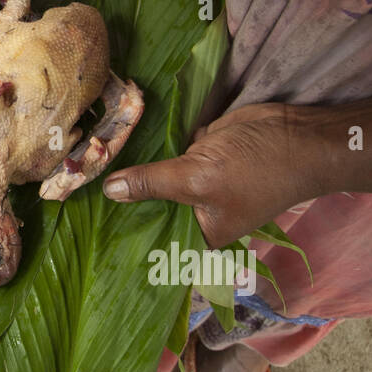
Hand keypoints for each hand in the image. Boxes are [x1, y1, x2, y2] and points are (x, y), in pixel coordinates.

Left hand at [103, 103, 321, 247]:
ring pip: (156, 176)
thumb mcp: (197, 178)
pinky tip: (114, 144)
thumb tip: (109, 191)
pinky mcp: (199, 153)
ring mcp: (197, 179)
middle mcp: (196, 210)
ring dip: (133, 167)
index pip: (152, 238)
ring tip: (85, 164)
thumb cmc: (255, 168)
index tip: (83, 224)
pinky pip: (166, 153)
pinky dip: (150, 147)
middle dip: (122, 194)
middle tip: (74, 189)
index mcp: (199, 232)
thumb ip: (152, 183)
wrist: (298, 134)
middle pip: (150, 204)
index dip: (122, 230)